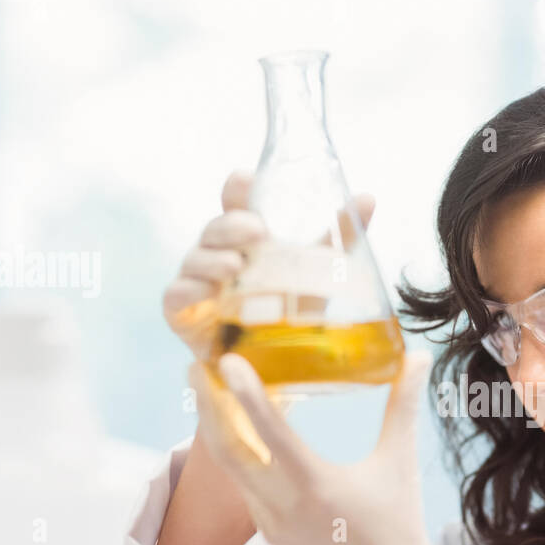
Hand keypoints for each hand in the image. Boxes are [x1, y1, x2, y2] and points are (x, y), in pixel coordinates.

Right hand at [162, 170, 375, 359]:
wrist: (271, 365)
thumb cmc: (288, 308)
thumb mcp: (316, 272)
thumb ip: (340, 237)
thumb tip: (369, 198)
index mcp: (245, 238)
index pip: (235, 203)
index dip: (237, 189)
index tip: (246, 179)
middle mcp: (217, 254)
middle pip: (215, 229)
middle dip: (231, 225)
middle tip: (257, 232)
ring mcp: (197, 282)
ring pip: (194, 259)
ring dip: (212, 259)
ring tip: (236, 266)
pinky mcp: (183, 313)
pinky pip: (175, 296)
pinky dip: (187, 291)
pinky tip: (205, 292)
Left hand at [189, 348, 455, 544]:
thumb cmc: (398, 525)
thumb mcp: (400, 462)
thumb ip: (404, 407)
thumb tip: (420, 355)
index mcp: (318, 488)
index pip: (272, 434)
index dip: (247, 394)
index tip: (227, 360)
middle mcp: (285, 507)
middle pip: (230, 450)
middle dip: (210, 405)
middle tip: (196, 364)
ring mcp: (270, 522)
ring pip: (231, 467)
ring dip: (216, 426)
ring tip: (208, 385)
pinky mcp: (267, 530)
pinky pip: (242, 483)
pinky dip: (234, 449)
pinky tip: (233, 423)